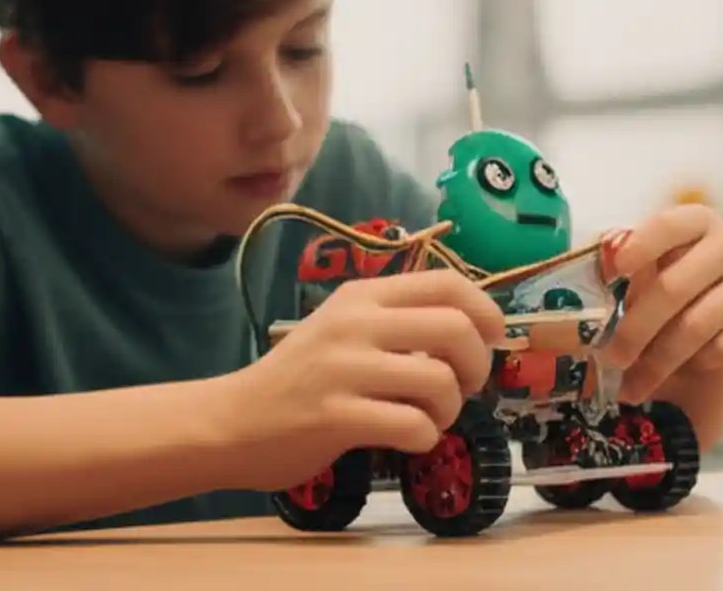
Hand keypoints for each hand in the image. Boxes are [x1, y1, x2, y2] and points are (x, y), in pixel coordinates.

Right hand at [226, 269, 504, 490]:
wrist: (232, 421)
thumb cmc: (298, 379)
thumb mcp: (343, 329)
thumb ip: (397, 322)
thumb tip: (472, 332)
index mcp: (361, 296)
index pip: (447, 283)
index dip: (486, 311)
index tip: (491, 339)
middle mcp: (355, 324)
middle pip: (456, 329)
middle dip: (478, 365)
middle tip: (465, 387)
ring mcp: (343, 369)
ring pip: (441, 382)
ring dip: (450, 409)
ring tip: (429, 417)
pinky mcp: (335, 416)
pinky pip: (413, 426)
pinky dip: (425, 438)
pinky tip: (408, 439)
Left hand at [600, 204, 722, 404]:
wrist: (708, 338)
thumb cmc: (666, 298)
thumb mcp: (642, 277)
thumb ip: (624, 266)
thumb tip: (605, 262)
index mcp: (698, 221)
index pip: (669, 225)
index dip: (640, 245)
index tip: (613, 270)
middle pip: (673, 287)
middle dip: (635, 330)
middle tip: (611, 358)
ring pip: (696, 326)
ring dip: (658, 360)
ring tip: (634, 381)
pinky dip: (699, 364)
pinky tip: (689, 365)